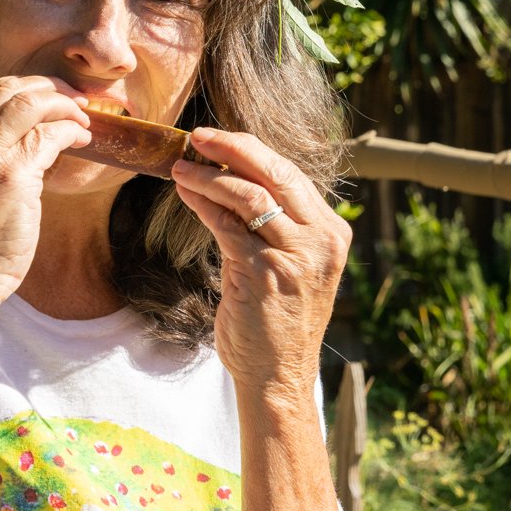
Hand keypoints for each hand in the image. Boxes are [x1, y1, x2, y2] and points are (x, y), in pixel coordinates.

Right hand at [0, 76, 91, 307]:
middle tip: (73, 99)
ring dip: (64, 105)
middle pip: (6, 89)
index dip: (18, 88)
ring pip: (31, 104)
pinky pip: (51, 134)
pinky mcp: (12, 173)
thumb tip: (19, 134)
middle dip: (47, 87)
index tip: (44, 96)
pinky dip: (72, 130)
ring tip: (83, 117)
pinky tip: (84, 140)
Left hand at [171, 129, 351, 403]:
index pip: (291, 175)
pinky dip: (202, 203)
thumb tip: (235, 183)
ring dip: (209, 175)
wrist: (277, 375)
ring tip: (179, 165)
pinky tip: (183, 192)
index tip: (220, 139)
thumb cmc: (277, 322)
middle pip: (275, 173)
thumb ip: (276, 227)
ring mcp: (295, 256)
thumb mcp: (290, 266)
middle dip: (233, 148)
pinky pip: (227, 225)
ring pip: (249, 194)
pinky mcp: (263, 272)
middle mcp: (320, 240)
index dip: (252, 151)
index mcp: (331, 233)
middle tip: (198, 136)